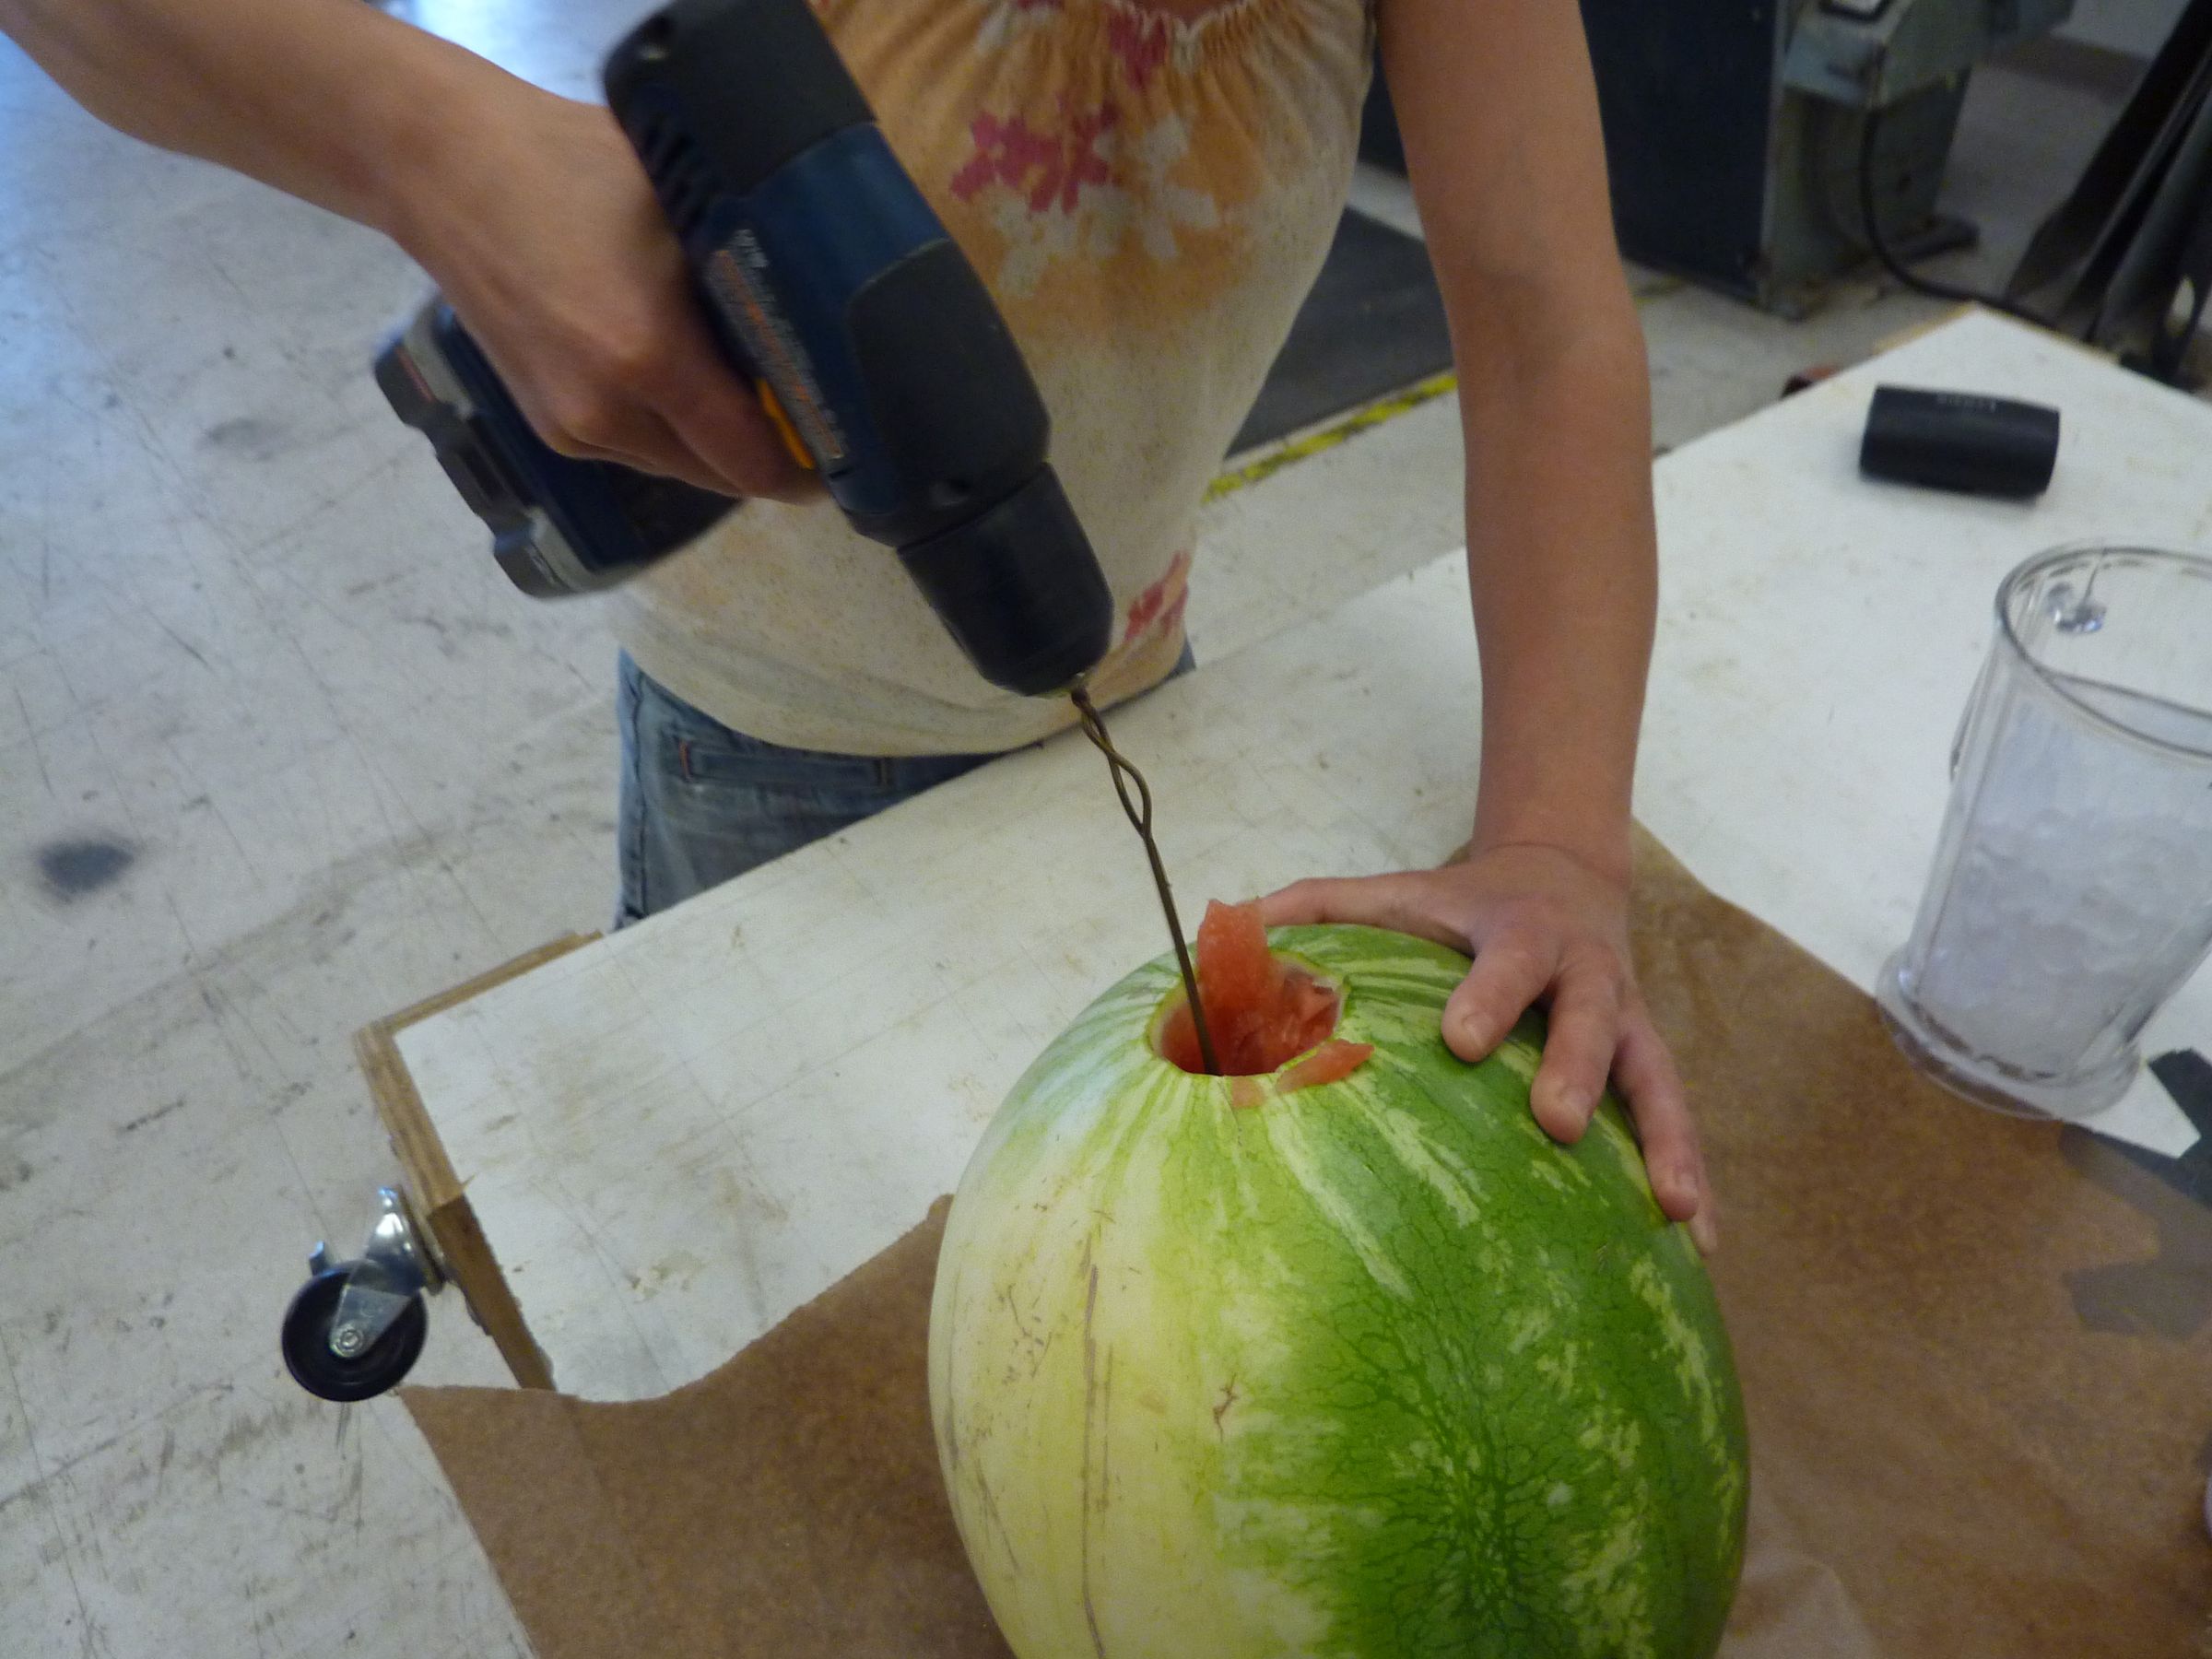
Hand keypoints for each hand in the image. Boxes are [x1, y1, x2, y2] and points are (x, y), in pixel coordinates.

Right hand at [388, 77, 816, 500]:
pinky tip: (685, 382)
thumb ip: (746, 284)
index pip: (754, 460)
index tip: (848, 451)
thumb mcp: (683, 212)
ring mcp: (571, 428)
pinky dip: (674, 432)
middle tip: (809, 415)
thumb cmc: (571, 169)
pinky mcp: (548, 427)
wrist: (443, 171)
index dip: (809, 468)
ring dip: (720, 445)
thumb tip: (819, 336)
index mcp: (650, 358)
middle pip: (723, 477)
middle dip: (770, 455)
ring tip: (749, 394)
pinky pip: (637, 450)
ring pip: (680, 468)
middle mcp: (608, 413)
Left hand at [1260, 843, 1714, 1251]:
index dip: (1488, 994)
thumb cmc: (1459, 905)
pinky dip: (1689, 1172)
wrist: (1566, 876)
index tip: (1460, 1040)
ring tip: (1675, 1206)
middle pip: (1589, 1016)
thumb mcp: (1399, 891)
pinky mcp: (1649, 1063)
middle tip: (1555, 1122)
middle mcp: (1586, 974)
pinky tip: (1701, 1246)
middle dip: (1576, 1066)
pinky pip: (1676, 1119)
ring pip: (1654, 1077)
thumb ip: (1319, 905)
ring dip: (1667, 1140)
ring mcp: (1628, 1022)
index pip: (1507, 959)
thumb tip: (1226, 925)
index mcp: (1520, 932)